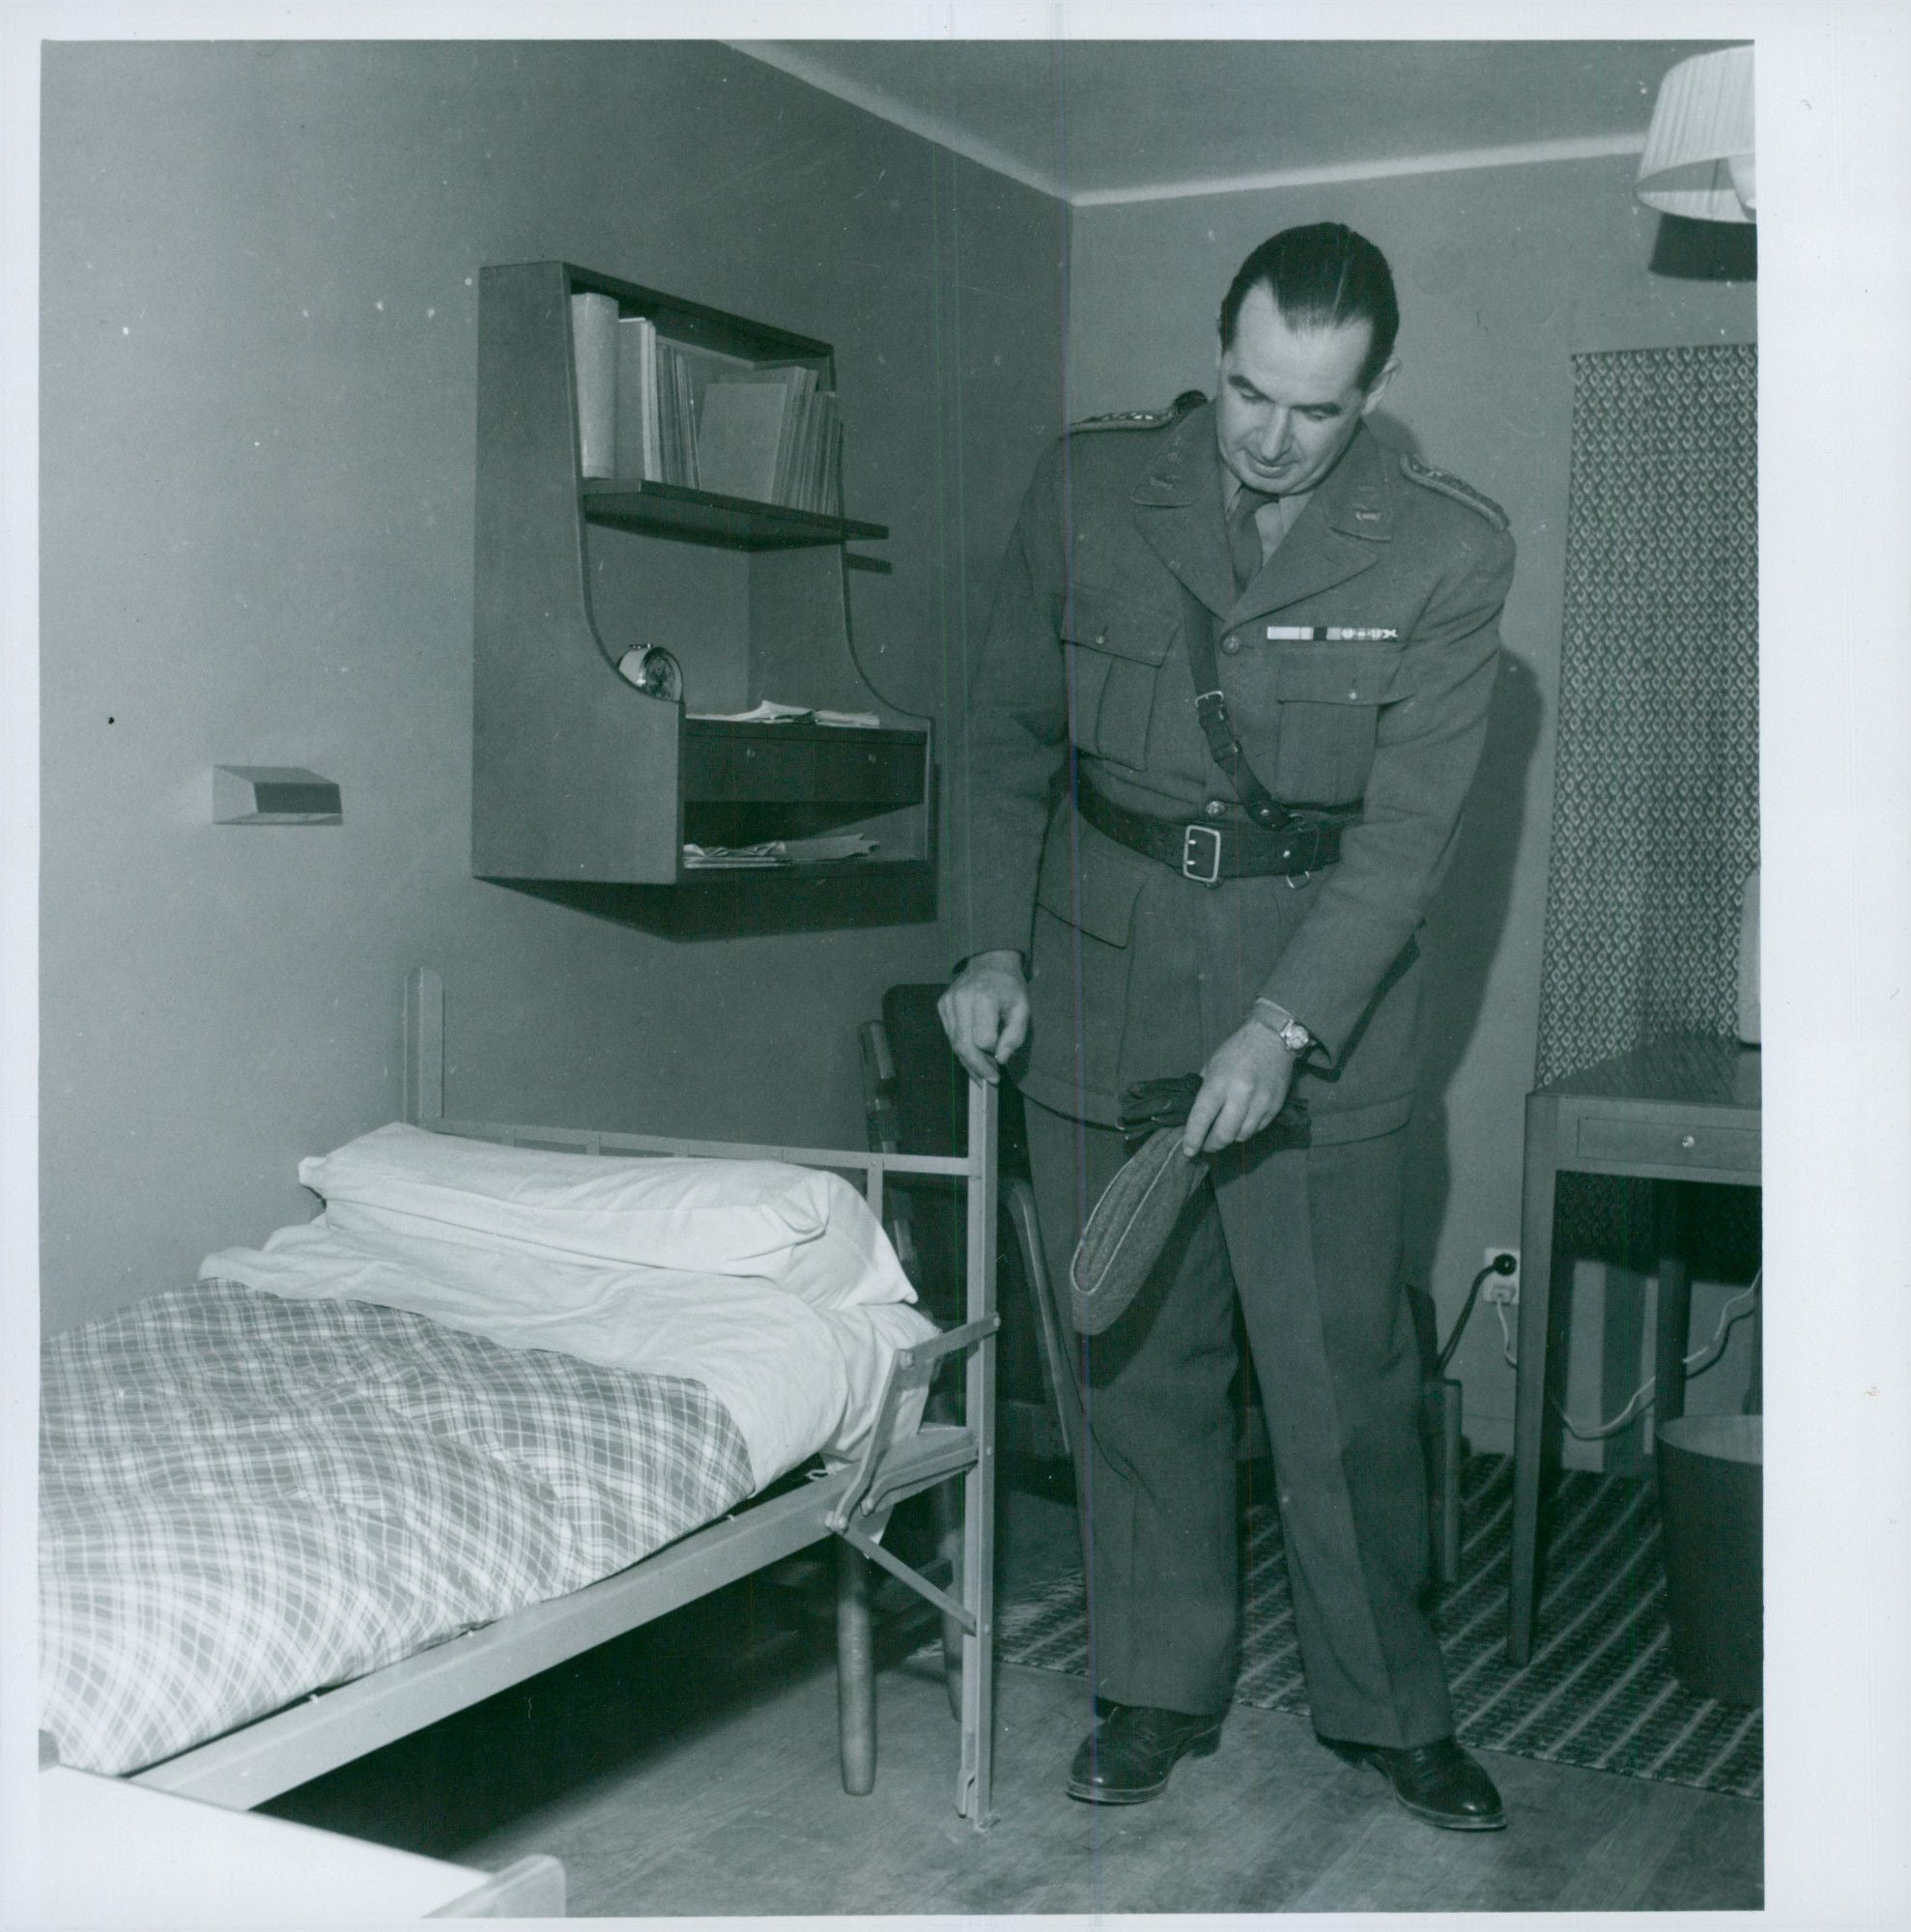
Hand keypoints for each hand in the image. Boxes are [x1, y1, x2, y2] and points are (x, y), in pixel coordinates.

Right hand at [937, 951, 1029, 1085]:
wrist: (990, 962)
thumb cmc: (1009, 987)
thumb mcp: (1023, 1008)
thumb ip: (1015, 1036)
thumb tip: (1001, 1059)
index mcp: (983, 999)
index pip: (983, 1041)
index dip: (993, 1055)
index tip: (1001, 1063)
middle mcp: (960, 1000)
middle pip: (963, 1046)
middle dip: (977, 1068)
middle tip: (990, 1080)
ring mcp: (948, 1003)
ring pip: (954, 1044)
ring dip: (968, 1062)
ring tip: (983, 1072)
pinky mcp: (942, 1006)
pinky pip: (950, 1035)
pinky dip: (962, 1048)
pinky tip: (973, 1056)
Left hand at [1182, 1020, 1297, 1155]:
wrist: (1272, 1038)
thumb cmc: (1236, 1050)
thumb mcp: (1211, 1065)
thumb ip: (1204, 1090)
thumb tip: (1195, 1115)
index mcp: (1219, 1082)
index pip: (1202, 1118)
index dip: (1193, 1138)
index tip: (1189, 1151)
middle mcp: (1240, 1094)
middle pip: (1224, 1134)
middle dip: (1212, 1145)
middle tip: (1206, 1145)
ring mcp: (1261, 1102)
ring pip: (1242, 1136)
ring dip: (1230, 1139)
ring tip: (1223, 1133)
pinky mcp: (1276, 1106)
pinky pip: (1258, 1129)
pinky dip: (1247, 1130)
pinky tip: (1241, 1123)